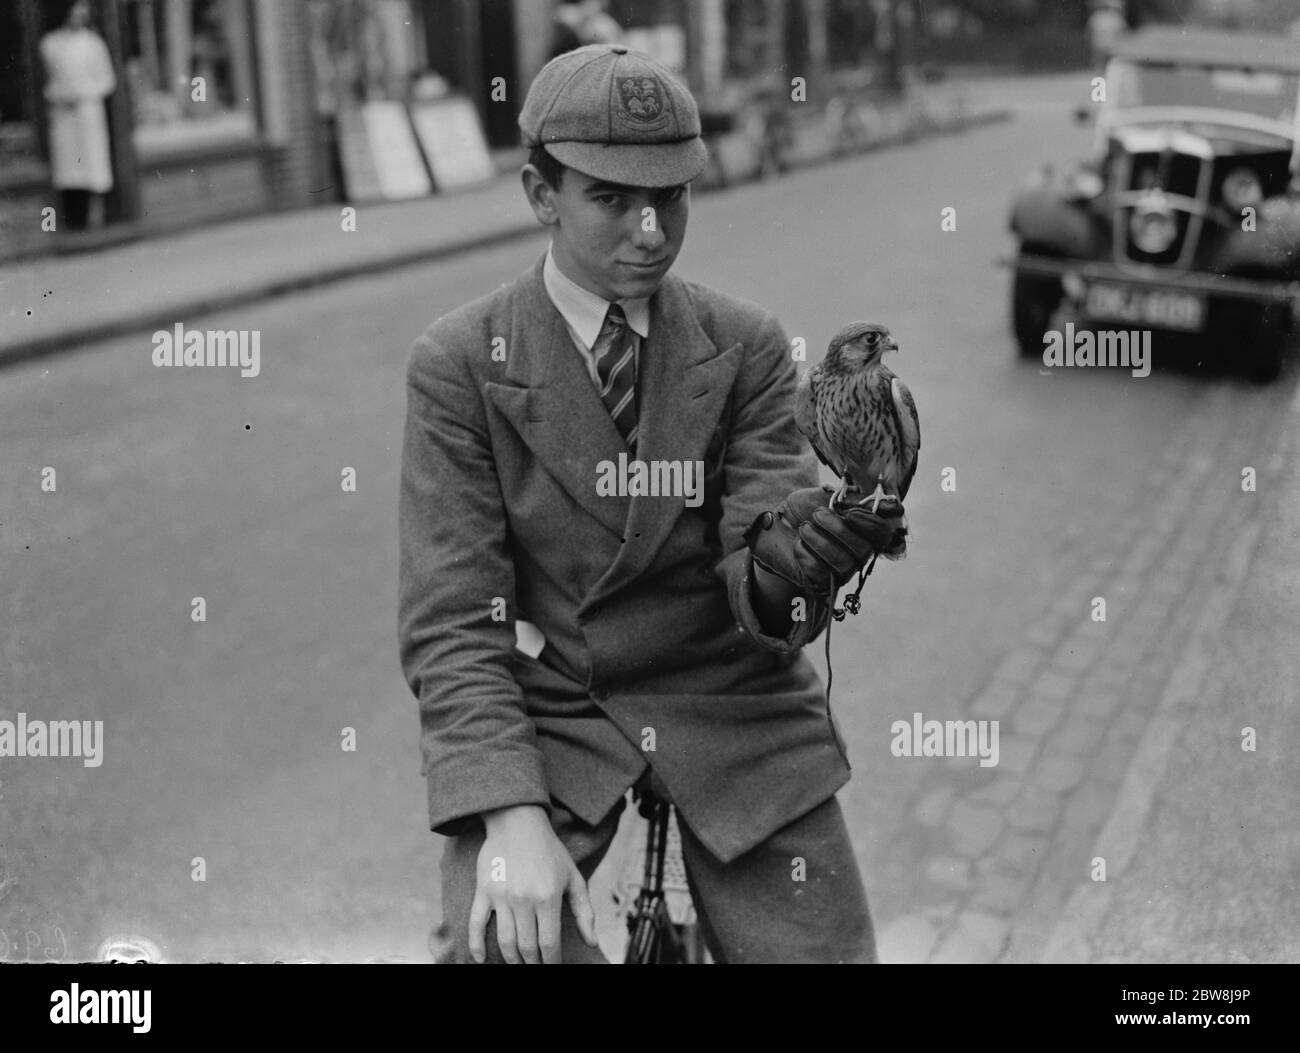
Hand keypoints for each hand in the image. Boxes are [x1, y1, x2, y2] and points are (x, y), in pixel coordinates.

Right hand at [469, 804, 597, 963]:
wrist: (518, 822)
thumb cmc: (550, 851)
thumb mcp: (574, 877)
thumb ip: (584, 912)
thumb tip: (592, 942)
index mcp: (548, 897)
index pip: (549, 943)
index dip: (552, 962)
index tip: (553, 967)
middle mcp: (524, 899)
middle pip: (527, 947)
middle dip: (533, 964)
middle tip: (536, 967)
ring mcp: (501, 896)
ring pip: (505, 941)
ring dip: (512, 960)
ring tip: (519, 965)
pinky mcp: (483, 891)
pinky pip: (476, 924)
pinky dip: (476, 945)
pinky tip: (480, 959)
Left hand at [744, 485, 904, 598]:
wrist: (773, 525)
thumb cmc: (803, 510)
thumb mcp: (828, 497)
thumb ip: (857, 501)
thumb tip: (894, 506)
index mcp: (864, 532)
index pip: (883, 535)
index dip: (869, 525)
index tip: (848, 513)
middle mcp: (858, 555)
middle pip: (863, 551)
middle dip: (837, 530)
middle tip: (816, 515)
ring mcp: (840, 572)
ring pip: (843, 564)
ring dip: (819, 541)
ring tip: (804, 528)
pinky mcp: (821, 585)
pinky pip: (821, 574)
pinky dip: (806, 555)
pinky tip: (798, 545)